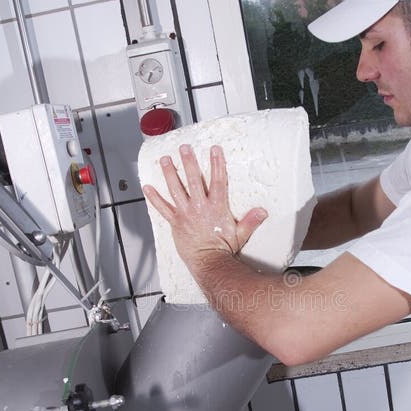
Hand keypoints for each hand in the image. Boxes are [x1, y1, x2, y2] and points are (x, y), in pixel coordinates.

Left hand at [142, 144, 267, 267]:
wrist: (208, 263)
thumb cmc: (223, 249)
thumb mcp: (241, 234)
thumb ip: (251, 220)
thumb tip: (262, 211)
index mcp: (216, 207)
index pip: (218, 180)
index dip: (217, 164)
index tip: (214, 150)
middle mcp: (199, 207)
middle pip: (193, 180)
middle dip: (188, 162)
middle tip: (184, 148)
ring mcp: (185, 214)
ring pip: (176, 189)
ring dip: (169, 173)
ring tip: (165, 160)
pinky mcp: (176, 222)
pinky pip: (162, 208)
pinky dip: (154, 198)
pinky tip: (147, 187)